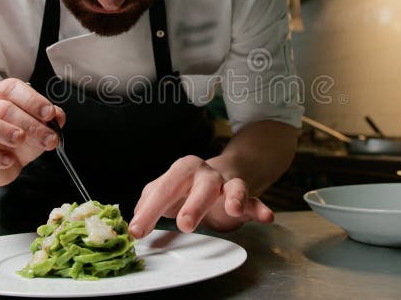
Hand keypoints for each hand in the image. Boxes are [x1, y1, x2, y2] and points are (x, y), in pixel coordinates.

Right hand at [0, 78, 64, 186]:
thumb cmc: (16, 140)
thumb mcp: (37, 128)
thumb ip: (48, 120)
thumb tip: (58, 116)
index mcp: (1, 95)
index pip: (12, 89)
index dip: (32, 100)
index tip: (49, 113)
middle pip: (3, 108)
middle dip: (30, 124)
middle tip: (48, 138)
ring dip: (4, 131)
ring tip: (21, 140)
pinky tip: (8, 160)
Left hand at [128, 155, 273, 237]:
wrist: (219, 175)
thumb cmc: (185, 186)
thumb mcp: (164, 191)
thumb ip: (148, 204)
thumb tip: (134, 224)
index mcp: (182, 169)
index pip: (164, 188)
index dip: (150, 210)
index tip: (137, 230)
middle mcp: (206, 173)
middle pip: (201, 185)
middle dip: (194, 204)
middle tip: (184, 224)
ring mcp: (227, 183)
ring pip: (232, 187)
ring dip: (233, 197)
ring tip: (232, 209)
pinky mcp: (245, 198)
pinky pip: (255, 201)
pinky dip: (260, 208)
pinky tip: (266, 217)